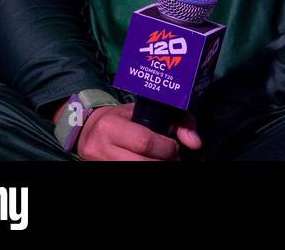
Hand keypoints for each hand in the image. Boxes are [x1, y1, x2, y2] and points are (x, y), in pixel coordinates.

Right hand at [75, 104, 202, 160]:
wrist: (89, 130)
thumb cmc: (125, 118)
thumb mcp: (149, 110)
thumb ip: (179, 120)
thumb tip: (195, 143)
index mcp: (110, 126)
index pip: (145, 142)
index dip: (166, 147)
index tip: (174, 146)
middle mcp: (100, 147)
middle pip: (141, 163)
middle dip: (163, 162)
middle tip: (173, 158)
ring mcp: (98, 163)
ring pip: (136, 171)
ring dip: (157, 167)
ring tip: (163, 160)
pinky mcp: (99, 169)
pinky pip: (128, 174)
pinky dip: (145, 169)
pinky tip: (152, 162)